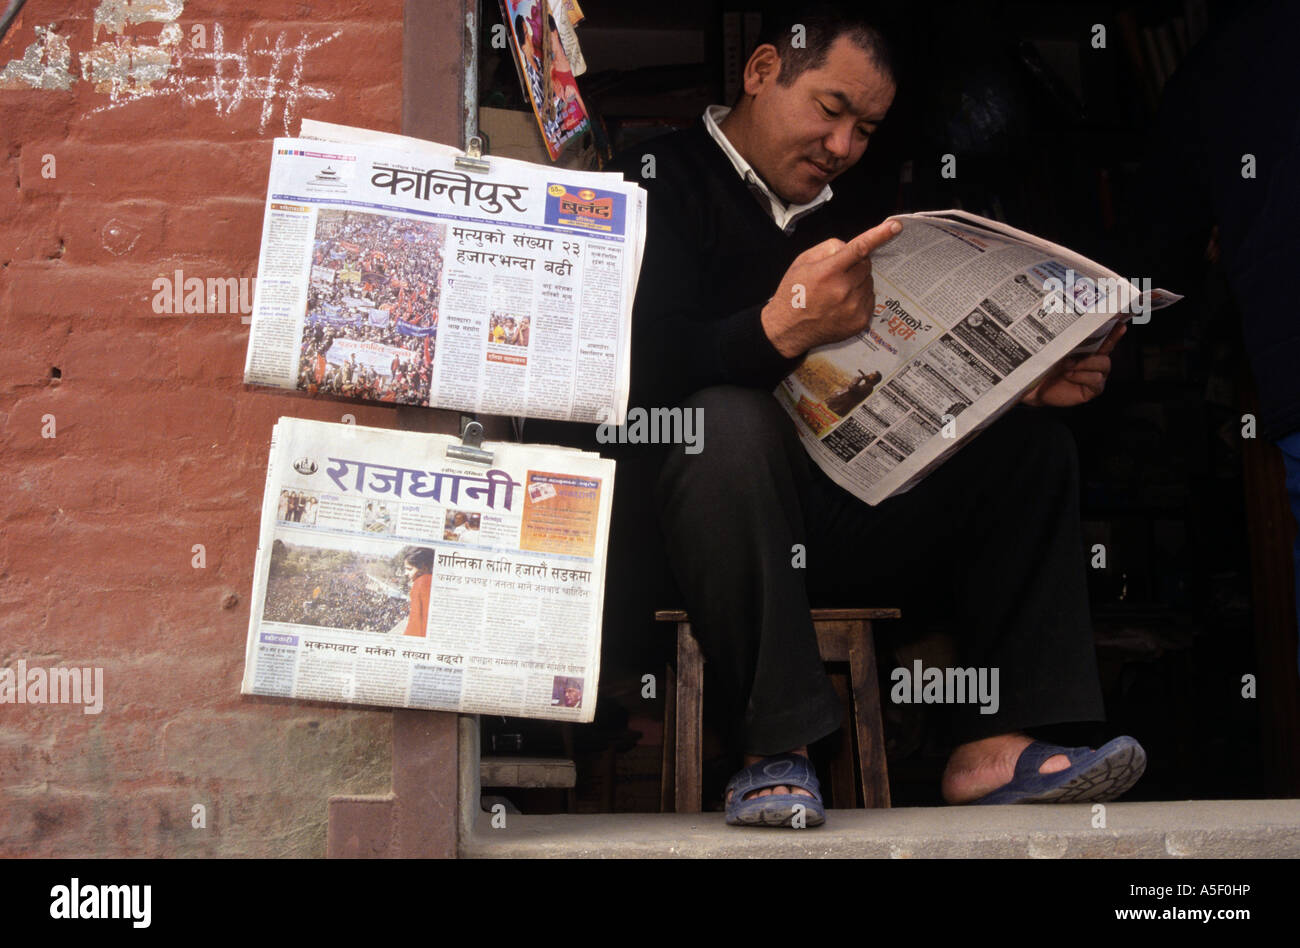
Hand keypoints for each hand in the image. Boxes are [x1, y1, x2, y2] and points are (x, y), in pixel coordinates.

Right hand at [762, 219, 901, 358]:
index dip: (880, 235)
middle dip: (856, 264)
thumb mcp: (802, 262)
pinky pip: (870, 299)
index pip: (859, 248)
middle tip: (838, 274)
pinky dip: (860, 297)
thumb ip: (828, 248)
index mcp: (828, 272)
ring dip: (858, 281)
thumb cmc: (793, 293)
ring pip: (869, 282)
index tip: (896, 226)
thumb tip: (850, 246)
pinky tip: (842, 304)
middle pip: (866, 265)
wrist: (788, 329)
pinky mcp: (860, 321)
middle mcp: (843, 289)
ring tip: (837, 292)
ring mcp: (853, 307)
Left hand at [1020, 321, 1126, 407]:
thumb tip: (1075, 329)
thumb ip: (1068, 341)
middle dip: (1097, 346)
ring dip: (1085, 363)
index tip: (1120, 323)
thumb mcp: (1056, 351)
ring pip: (1104, 363)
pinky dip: (1082, 376)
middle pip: (1108, 348)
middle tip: (1075, 348)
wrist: (1035, 388)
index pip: (1105, 337)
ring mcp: (1095, 374)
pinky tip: (1070, 376)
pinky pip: (1096, 379)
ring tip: (1067, 366)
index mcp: (1088, 349)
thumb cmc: (1045, 367)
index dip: (1114, 331)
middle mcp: (1095, 360)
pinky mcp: (1092, 389)